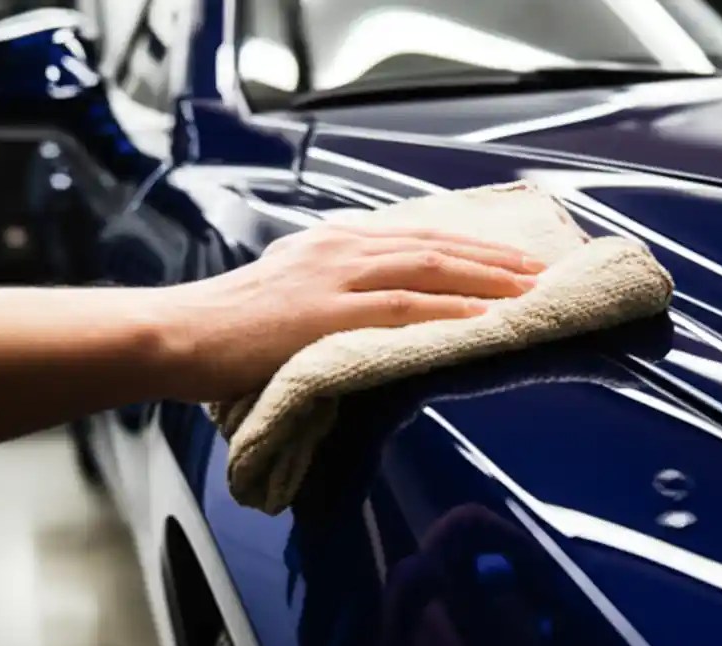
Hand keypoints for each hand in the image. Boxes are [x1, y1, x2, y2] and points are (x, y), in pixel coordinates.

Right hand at [157, 224, 544, 400]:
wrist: (182, 334)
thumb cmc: (233, 324)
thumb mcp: (292, 288)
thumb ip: (339, 288)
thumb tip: (384, 303)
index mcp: (335, 241)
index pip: (418, 236)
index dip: (470, 246)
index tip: (510, 257)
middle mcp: (341, 247)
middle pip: (434, 245)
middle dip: (493, 257)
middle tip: (539, 269)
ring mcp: (334, 276)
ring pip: (428, 268)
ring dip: (485, 278)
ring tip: (528, 290)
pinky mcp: (327, 312)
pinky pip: (403, 307)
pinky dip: (449, 308)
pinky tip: (484, 315)